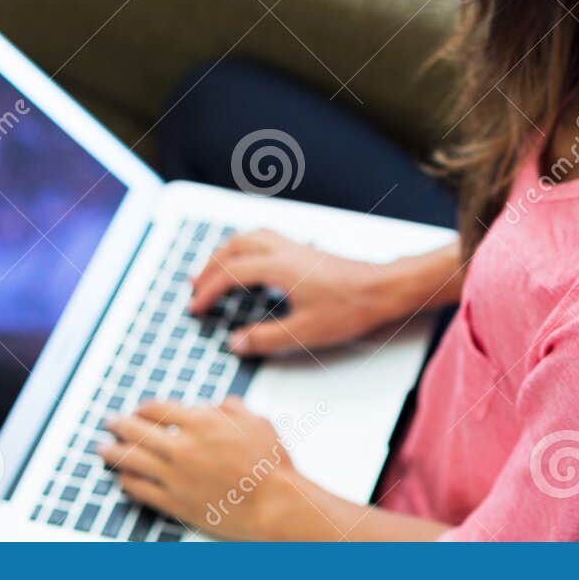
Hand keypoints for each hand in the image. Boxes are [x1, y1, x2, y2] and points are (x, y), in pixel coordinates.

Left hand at [95, 397, 302, 539]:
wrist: (273, 504)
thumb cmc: (270, 466)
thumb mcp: (258, 423)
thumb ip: (235, 410)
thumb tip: (224, 403)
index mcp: (201, 422)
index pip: (159, 409)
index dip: (143, 408)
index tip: (138, 410)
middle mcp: (182, 447)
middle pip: (138, 431)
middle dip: (119, 424)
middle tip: (109, 422)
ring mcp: (175, 476)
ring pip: (133, 460)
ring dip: (113, 452)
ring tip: (102, 449)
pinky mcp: (175, 502)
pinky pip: (141, 490)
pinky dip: (127, 482)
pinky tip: (121, 479)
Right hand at [187, 227, 400, 354]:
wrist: (383, 289)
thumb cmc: (350, 308)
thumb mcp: (305, 333)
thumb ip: (265, 338)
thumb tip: (234, 342)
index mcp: (279, 267)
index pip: (230, 273)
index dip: (208, 291)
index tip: (195, 308)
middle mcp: (284, 250)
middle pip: (234, 247)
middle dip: (210, 266)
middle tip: (195, 286)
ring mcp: (295, 247)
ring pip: (250, 237)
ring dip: (227, 251)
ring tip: (213, 268)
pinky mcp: (305, 251)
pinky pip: (266, 237)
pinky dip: (246, 246)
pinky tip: (250, 262)